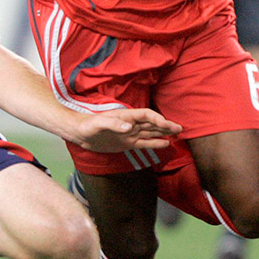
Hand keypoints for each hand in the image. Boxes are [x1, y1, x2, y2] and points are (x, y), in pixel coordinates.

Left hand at [66, 108, 181, 152]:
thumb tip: (128, 128)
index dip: (156, 119)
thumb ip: (113, 124)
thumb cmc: (88, 125)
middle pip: (151, 123)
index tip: (166, 124)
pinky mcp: (127, 143)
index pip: (145, 115)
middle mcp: (130, 124)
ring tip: (176, 133)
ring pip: (150, 133)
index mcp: (126, 116)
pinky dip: (154, 143)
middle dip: (165, 125)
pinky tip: (165, 144)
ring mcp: (130, 134)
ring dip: (163, 133)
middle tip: (179, 128)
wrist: (80, 134)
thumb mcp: (98, 124)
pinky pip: (144, 143)